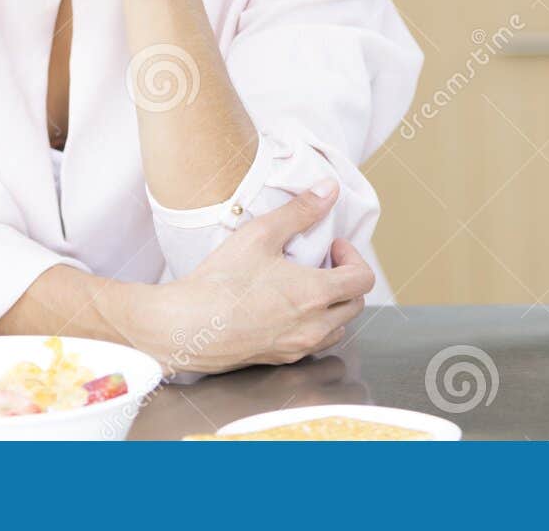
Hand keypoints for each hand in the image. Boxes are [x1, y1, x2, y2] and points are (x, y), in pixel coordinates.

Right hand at [128, 186, 374, 373]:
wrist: (185, 327)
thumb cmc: (221, 282)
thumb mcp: (260, 234)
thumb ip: (300, 211)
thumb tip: (329, 190)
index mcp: (315, 294)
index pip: (363, 279)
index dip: (353, 257)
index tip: (332, 246)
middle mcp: (313, 326)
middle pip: (355, 304)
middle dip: (346, 279)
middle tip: (322, 262)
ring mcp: (298, 347)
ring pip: (338, 328)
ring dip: (333, 306)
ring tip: (307, 286)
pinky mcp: (281, 359)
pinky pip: (314, 343)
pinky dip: (313, 325)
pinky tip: (286, 308)